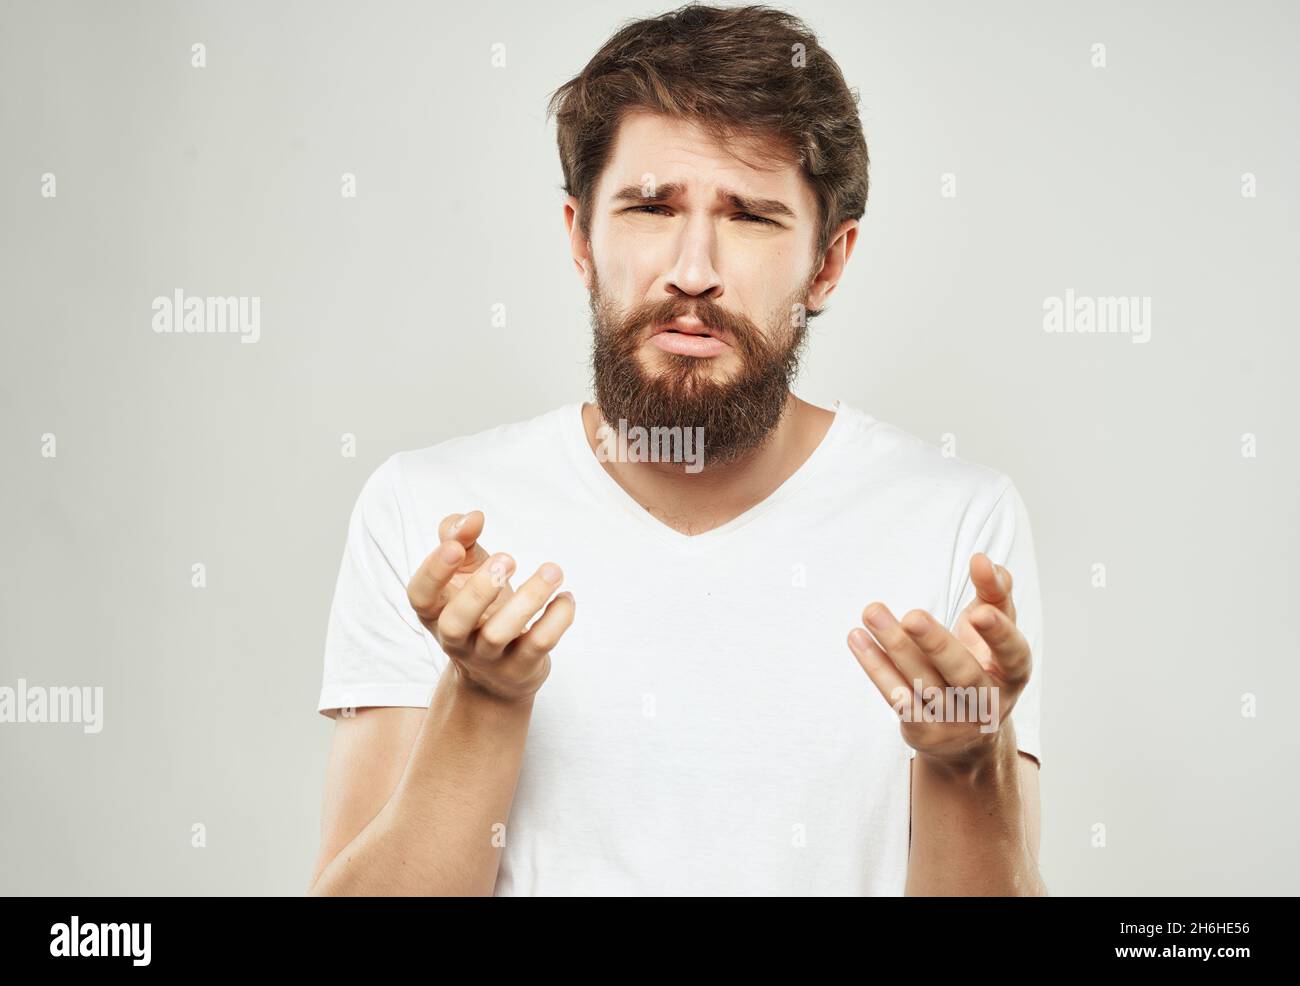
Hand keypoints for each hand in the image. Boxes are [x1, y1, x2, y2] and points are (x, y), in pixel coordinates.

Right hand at [406, 510, 575, 702]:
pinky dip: (556, 619)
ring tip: (552, 570)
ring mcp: (487, 658)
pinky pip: (538, 645)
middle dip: (480, 590)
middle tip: (508, 559)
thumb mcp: (465, 570)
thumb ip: (461, 537)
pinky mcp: (520, 669)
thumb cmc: (478, 607)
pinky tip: (565, 596)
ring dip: (528, 599)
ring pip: (499, 635)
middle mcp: (455, 639)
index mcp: (435, 611)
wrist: (496, 674)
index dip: (433, 572)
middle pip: (456, 623)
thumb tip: (472, 518)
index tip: (455, 546)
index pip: (420, 596)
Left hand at [846, 553, 1031, 767]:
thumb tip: (985, 561)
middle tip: (912, 616)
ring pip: (923, 683)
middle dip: (936, 644)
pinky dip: (878, 670)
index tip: (978, 612)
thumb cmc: (982, 666)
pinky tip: (859, 640)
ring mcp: (955, 721)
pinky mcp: (925, 732)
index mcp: (1012, 674)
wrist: (969, 737)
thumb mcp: (994, 632)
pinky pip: (898, 699)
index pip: (1012, 654)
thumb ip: (994, 595)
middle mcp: (988, 702)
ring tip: (871, 612)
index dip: (998, 635)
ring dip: (894, 647)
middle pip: (962, 673)